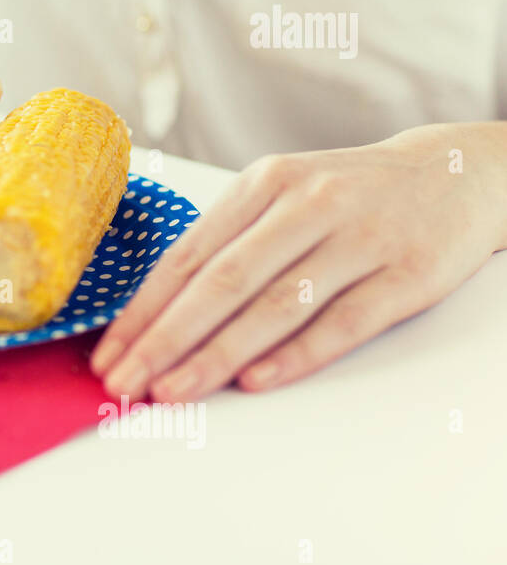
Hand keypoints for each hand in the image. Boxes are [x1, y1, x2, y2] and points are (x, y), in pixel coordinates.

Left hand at [90, 124, 506, 399]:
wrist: (457, 173)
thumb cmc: (348, 195)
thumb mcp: (283, 195)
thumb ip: (228, 242)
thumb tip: (155, 311)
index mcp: (264, 184)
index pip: (188, 256)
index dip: (143, 310)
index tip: (107, 353)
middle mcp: (307, 206)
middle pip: (221, 282)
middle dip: (163, 338)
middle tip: (124, 381)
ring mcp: (359, 239)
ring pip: (275, 305)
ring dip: (216, 355)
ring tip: (172, 391)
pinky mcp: (407, 275)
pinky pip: (342, 322)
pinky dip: (295, 354)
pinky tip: (255, 381)